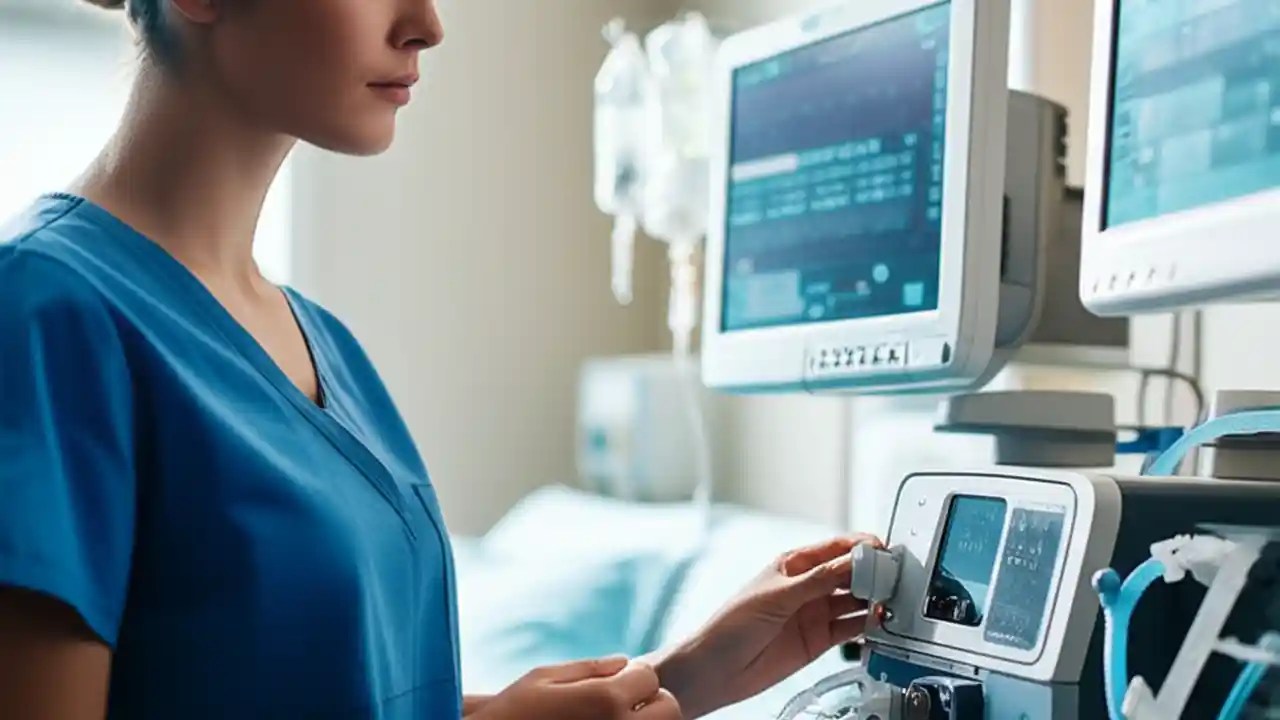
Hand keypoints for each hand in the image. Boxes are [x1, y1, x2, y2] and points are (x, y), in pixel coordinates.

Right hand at [470, 657, 681, 719]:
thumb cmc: (511, 713)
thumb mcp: (542, 678)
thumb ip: (588, 668)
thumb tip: (623, 662)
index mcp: (604, 700)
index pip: (650, 677)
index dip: (634, 675)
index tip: (618, 680)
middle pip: (669, 709)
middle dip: (652, 701)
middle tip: (627, 702)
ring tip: (618, 718)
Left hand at [654, 535, 881, 717]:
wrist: (719, 668)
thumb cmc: (732, 624)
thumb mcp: (777, 595)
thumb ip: (818, 580)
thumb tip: (851, 561)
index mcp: (794, 565)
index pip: (835, 549)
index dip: (861, 547)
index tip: (882, 549)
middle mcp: (808, 587)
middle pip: (850, 573)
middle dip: (873, 572)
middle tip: (892, 576)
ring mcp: (815, 612)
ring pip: (854, 600)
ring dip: (873, 598)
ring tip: (889, 599)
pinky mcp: (820, 639)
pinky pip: (852, 628)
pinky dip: (868, 625)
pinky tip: (878, 621)